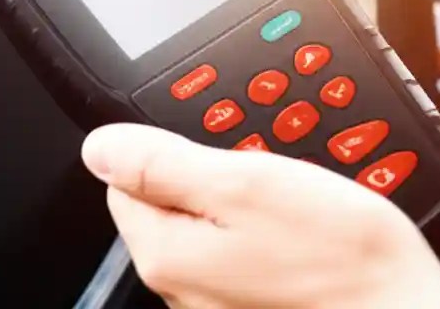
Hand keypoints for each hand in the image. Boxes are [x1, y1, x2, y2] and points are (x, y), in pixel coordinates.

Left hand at [81, 124, 439, 308]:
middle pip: (167, 205)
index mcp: (164, 254)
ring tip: (295, 208)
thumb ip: (162, 164)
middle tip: (266, 179)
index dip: (170, 152)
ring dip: (245, 206)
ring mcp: (217, 304)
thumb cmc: (340, 262)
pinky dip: (269, 238)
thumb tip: (99, 147)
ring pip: (210, 227)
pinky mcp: (252, 308)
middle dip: (211, 179)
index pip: (124, 179)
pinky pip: (243, 255)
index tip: (218, 153)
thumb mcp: (245, 184)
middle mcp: (180, 289)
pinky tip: (304, 237)